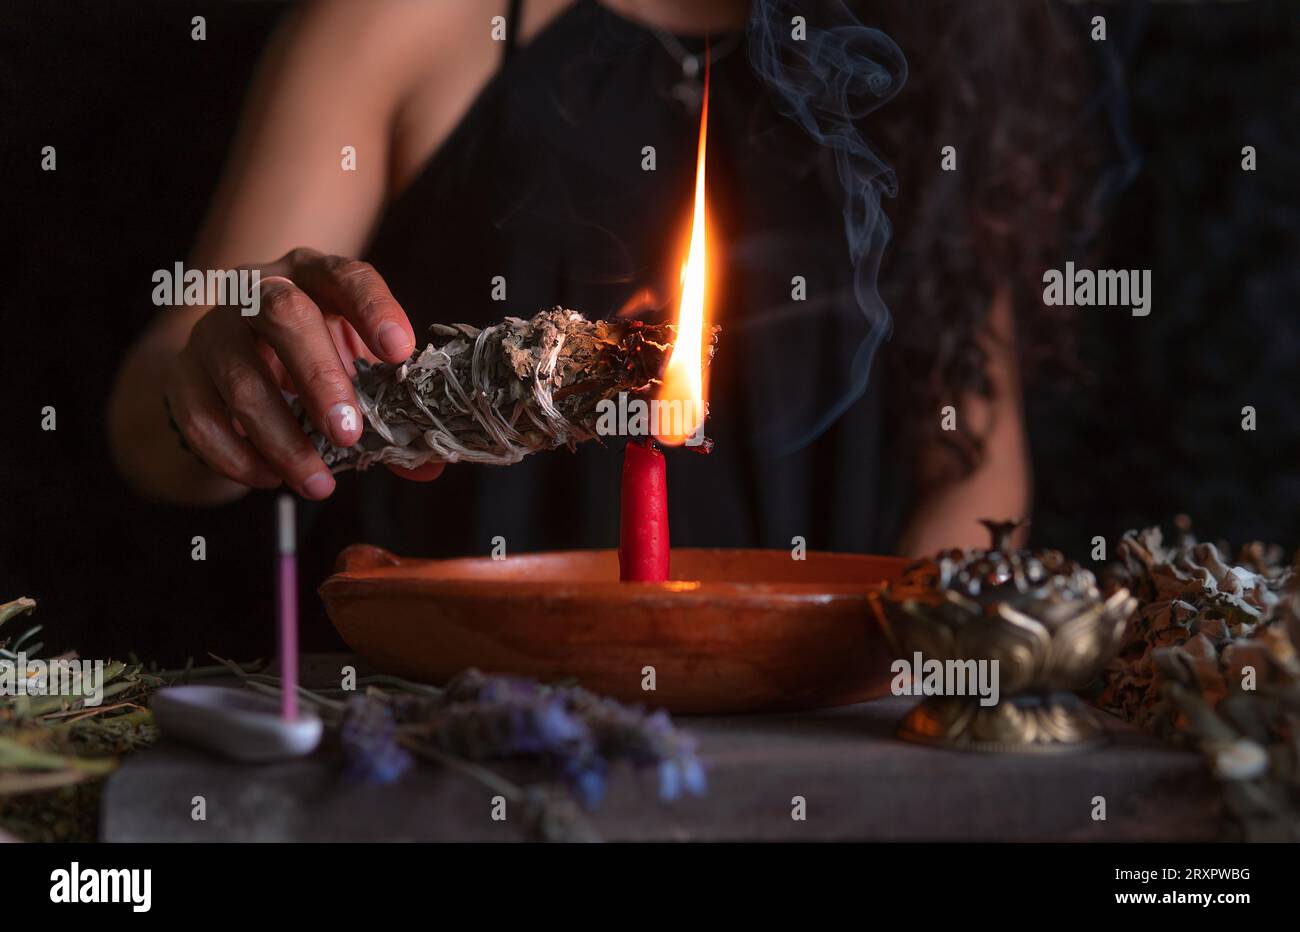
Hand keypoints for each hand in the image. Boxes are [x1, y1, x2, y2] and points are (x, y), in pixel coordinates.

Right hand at [163, 248, 442, 498]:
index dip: (374, 310)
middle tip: (349, 434)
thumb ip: (392, 412)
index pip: (347, 277)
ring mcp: (213, 329)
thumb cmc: (312, 359)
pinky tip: (272, 479)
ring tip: (319, 483)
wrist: (229, 363)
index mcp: (315, 276)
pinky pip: (201, 417)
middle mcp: (258, 288)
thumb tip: (426, 467)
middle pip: (282, 312)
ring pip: (239, 375)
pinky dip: (239, 456)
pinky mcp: (181, 373)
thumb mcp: (355, 370)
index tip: (400, 353)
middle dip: (319, 377)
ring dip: (282, 438)